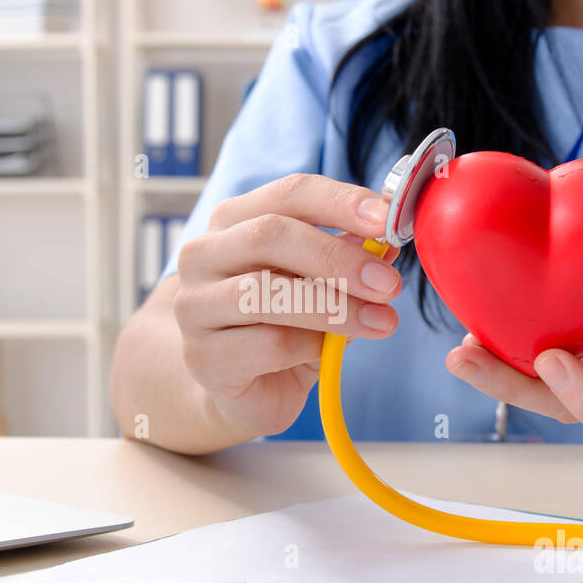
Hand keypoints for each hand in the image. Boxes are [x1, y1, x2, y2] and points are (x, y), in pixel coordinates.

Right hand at [173, 174, 402, 436]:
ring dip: (335, 307)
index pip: (288, 193)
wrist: (242, 388)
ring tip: (381, 322)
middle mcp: (202, 254)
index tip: (386, 220)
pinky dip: (311, 345)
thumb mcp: (319, 284)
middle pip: (270, 235)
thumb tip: (388, 240)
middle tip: (387, 283)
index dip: (340, 202)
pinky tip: (331, 352)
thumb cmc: (281, 325)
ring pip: (266, 293)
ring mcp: (194, 306)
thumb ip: (347, 256)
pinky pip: (268, 344)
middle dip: (338, 257)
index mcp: (232, 220)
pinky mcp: (203, 357)